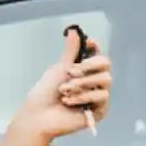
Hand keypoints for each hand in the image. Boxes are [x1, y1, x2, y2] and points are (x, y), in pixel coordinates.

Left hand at [10, 29, 111, 143]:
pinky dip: (83, 97)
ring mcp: (97, 96)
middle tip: (71, 72)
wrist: (40, 115)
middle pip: (106, 64)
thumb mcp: (59, 68)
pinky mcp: (99, 111)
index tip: (90, 42)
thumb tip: (74, 30)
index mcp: (84, 70)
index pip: (97, 54)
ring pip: (105, 80)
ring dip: (82, 84)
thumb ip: (71, 51)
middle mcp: (93, 81)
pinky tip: (68, 102)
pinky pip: (101, 97)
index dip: (95, 47)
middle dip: (89, 66)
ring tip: (64, 91)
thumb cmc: (46, 92)